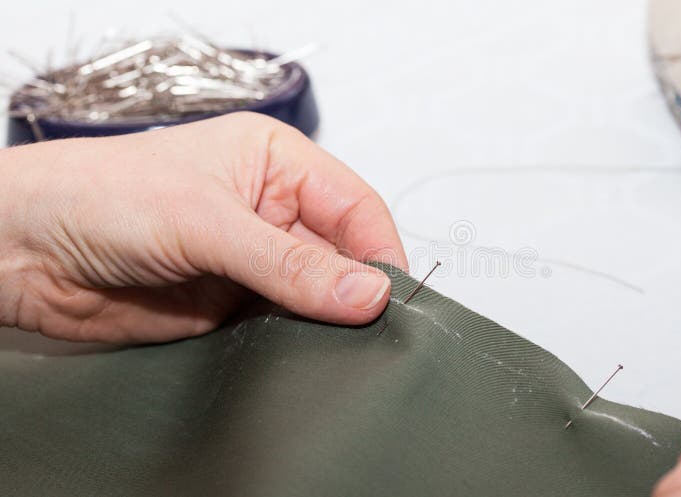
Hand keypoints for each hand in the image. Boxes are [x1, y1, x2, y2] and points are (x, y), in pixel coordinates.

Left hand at [0, 112, 406, 342]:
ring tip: (340, 343)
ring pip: (316, 293)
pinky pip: (284, 325)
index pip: (353, 205)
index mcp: (274, 162)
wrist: (25, 249)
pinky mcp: (232, 303)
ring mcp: (252, 260)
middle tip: (372, 327)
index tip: (391, 295)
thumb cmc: (100, 196)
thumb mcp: (208, 221)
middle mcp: (269, 209)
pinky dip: (298, 341)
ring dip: (328, 318)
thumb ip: (291, 263)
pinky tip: (303, 353)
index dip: (378, 248)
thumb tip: (367, 292)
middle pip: (341, 252)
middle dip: (357, 288)